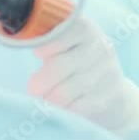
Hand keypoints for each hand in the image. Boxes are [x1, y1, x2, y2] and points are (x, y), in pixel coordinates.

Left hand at [28, 15, 138, 139]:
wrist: (114, 92)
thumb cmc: (76, 63)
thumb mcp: (66, 45)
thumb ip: (47, 41)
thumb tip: (24, 42)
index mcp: (85, 29)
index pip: (63, 33)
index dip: (46, 45)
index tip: (37, 54)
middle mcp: (100, 47)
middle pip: (60, 66)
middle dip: (41, 81)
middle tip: (32, 88)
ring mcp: (107, 72)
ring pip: (66, 90)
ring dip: (49, 98)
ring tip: (42, 100)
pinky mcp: (110, 95)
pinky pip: (79, 107)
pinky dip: (64, 111)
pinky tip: (59, 110)